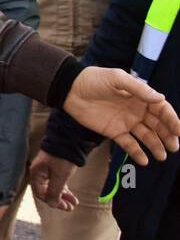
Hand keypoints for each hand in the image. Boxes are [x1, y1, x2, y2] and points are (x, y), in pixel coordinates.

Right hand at [29, 150, 78, 211]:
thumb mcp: (59, 176)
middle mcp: (39, 174)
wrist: (69, 141)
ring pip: (53, 188)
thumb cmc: (62, 157)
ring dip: (63, 196)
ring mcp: (46, 171)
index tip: (65, 207)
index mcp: (36, 174)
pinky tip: (71, 194)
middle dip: (60, 200)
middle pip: (47, 192)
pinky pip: (57, 183)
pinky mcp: (54, 169)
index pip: (41, 194)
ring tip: (74, 201)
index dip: (53, 202)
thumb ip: (54, 191)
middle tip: (71, 206)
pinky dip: (64, 189)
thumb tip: (52, 204)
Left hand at [62, 67, 179, 165]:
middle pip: (157, 125)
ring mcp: (126, 122)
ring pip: (146, 136)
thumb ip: (139, 89)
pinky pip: (128, 144)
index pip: (161, 109)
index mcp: (140, 96)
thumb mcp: (117, 78)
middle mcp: (136, 110)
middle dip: (168, 136)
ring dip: (155, 146)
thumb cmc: (94, 79)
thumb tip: (161, 98)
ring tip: (162, 156)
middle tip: (174, 147)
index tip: (179, 131)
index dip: (172, 120)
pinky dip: (136, 152)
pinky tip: (144, 161)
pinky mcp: (113, 131)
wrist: (70, 89)